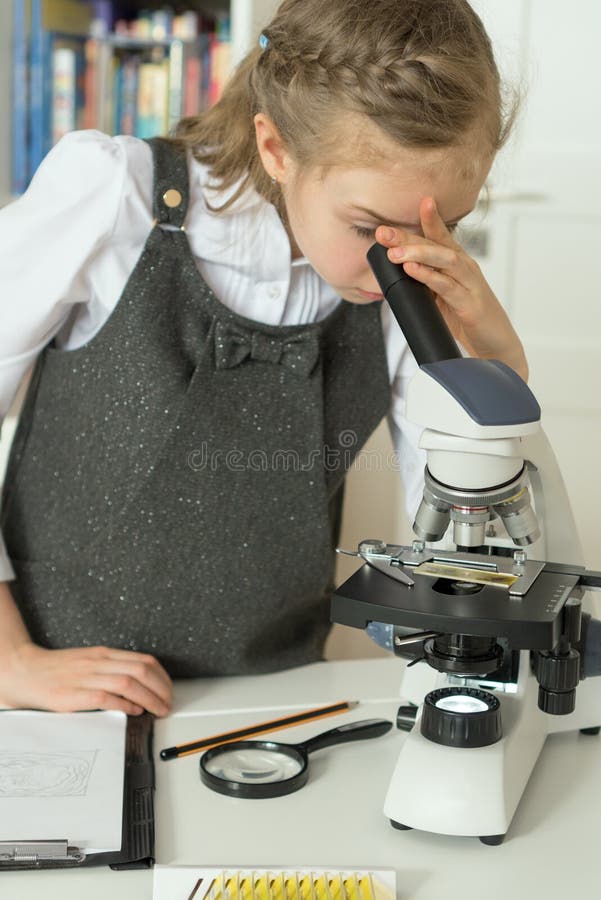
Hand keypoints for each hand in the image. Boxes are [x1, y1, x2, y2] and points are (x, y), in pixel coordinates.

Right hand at [1, 642, 172, 715]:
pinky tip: (133, 711)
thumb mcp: (90, 662)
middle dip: (161, 689)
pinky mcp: (76, 694)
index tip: (169, 690)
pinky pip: (107, 698)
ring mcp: (88, 677)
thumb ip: (112, 670)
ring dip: (149, 698)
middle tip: (168, 703)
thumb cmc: (58, 670)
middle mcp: (99, 663)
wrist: (27, 672)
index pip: (144, 661)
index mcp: (104, 654)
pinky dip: (125, 705)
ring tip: (158, 710)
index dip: (162, 677)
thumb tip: (138, 685)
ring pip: (129, 683)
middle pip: (141, 671)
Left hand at [375, 197, 528, 380]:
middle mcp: (466, 269)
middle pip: (436, 246)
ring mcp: (470, 285)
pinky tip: (413, 270)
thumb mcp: (443, 300)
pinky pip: (447, 286)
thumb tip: (398, 280)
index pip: (442, 237)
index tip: (419, 201)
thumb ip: (426, 286)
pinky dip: (429, 276)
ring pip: (444, 260)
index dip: (431, 219)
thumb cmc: (469, 322)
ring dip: (417, 253)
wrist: (496, 348)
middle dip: (408, 236)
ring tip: (395, 252)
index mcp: (458, 266)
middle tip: (383, 232)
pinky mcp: (470, 304)